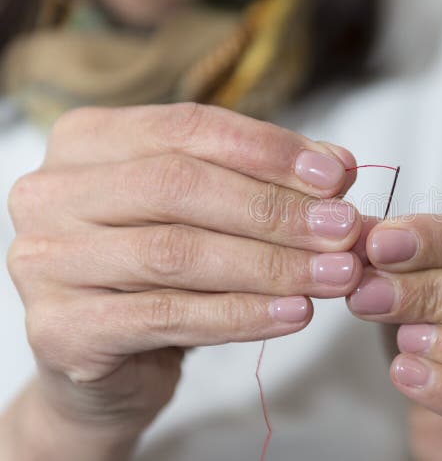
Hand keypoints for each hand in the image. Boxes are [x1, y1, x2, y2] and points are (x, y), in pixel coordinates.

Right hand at [5, 103, 363, 458]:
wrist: (109, 365)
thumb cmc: (161, 274)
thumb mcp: (211, 215)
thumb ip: (263, 183)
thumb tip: (339, 166)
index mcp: (86, 141)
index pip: (189, 127)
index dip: (270, 150)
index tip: (337, 176)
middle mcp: (51, 191)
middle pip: (180, 186)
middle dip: (276, 209)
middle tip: (345, 230)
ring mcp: (44, 260)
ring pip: (178, 252)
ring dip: (271, 264)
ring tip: (335, 274)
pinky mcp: (58, 328)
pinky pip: (168, 315)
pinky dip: (242, 315)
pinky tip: (295, 314)